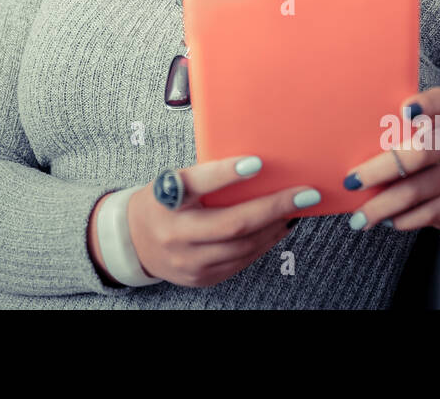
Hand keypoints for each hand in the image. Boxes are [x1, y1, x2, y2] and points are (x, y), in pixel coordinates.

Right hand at [93, 156, 313, 287]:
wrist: (134, 241)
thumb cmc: (161, 202)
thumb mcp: (173, 181)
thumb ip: (206, 177)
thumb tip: (257, 166)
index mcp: (166, 198)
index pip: (198, 182)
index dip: (227, 173)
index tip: (257, 162)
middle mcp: (176, 233)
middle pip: (233, 223)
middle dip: (275, 207)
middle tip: (305, 194)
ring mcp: (189, 260)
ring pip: (244, 245)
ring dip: (276, 226)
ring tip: (297, 209)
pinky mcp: (201, 277)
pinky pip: (241, 260)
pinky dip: (264, 242)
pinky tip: (278, 228)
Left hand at [341, 87, 439, 271]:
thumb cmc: (424, 165)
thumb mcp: (415, 143)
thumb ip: (390, 137)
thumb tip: (338, 151)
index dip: (426, 103)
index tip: (405, 110)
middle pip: (420, 152)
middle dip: (380, 170)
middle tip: (351, 182)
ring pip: (417, 189)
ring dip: (382, 206)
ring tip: (359, 218)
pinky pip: (429, 212)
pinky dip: (402, 220)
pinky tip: (385, 221)